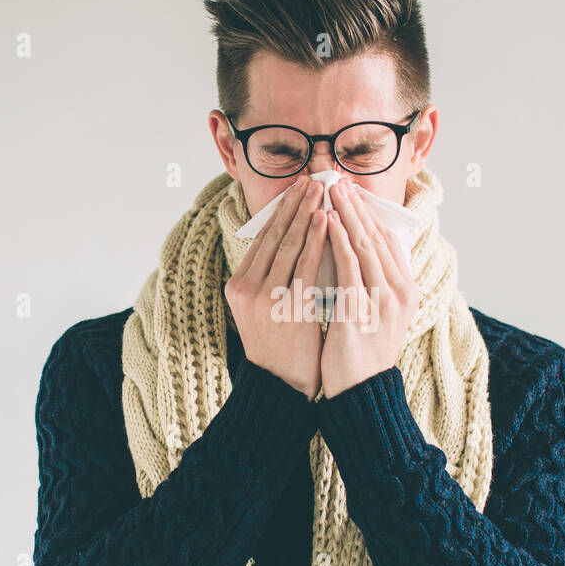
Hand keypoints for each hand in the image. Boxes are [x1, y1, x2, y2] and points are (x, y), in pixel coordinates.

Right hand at [224, 176, 328, 398]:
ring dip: (306, 213)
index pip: (261, 239)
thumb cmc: (282, 348)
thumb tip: (290, 242)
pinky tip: (327, 221)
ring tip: (322, 191)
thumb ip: (269, 279)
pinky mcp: (287, 307)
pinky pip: (305, 265)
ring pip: (288, 245)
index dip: (280, 211)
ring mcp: (264, 298)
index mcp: (237, 286)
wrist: (282, 386)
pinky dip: (317, 240)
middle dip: (293, 204)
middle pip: (272, 236)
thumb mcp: (263, 309)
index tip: (296, 190)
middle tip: (311, 180)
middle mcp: (245, 288)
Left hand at [320, 177, 418, 398]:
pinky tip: (325, 221)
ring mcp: (384, 301)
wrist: (359, 394)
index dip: (369, 214)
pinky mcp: (363, 310)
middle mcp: (401, 293)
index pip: (388, 241)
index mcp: (407, 292)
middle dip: (356, 206)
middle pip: (377, 237)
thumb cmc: (359, 356)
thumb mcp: (375, 316)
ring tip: (330, 190)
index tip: (352, 193)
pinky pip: (350, 266)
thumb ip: (373, 285)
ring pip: (365, 245)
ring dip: (346, 214)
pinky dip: (338, 239)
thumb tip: (358, 254)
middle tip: (338, 180)